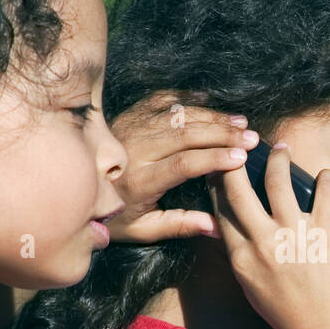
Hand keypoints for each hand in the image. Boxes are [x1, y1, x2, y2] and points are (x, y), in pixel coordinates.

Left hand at [106, 91, 257, 241]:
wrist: (78, 184)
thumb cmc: (114, 214)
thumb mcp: (142, 229)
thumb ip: (179, 226)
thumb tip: (216, 228)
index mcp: (139, 181)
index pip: (182, 165)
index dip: (213, 158)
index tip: (241, 158)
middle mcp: (135, 150)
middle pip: (184, 135)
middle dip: (222, 134)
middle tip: (251, 137)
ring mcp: (131, 127)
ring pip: (177, 115)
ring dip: (211, 117)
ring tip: (240, 122)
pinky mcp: (130, 115)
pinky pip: (161, 100)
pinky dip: (187, 99)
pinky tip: (209, 102)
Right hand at [207, 143, 329, 328]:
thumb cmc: (290, 316)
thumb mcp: (253, 289)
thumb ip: (243, 258)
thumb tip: (236, 233)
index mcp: (241, 258)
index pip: (221, 211)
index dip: (217, 185)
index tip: (218, 169)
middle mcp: (262, 242)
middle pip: (237, 188)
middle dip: (234, 161)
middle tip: (241, 147)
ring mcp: (293, 234)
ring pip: (277, 178)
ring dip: (278, 158)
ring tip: (282, 149)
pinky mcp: (325, 232)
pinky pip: (325, 190)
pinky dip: (326, 179)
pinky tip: (326, 178)